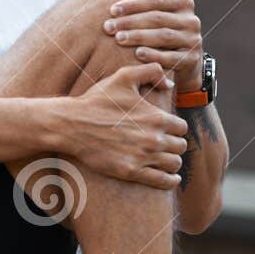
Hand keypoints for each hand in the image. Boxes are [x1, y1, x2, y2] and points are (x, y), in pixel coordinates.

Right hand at [59, 62, 187, 189]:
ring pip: (175, 164)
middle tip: (166, 145)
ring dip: (173, 162)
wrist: (72, 125)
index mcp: (156, 117)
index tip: (167, 130)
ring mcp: (143, 157)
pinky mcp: (132, 172)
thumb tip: (169, 84)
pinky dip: (170, 180)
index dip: (176, 128)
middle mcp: (154, 138)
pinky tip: (171, 178)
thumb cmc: (97, 100)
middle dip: (175, 145)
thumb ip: (151, 72)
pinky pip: (164, 181)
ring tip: (167, 161)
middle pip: (181, 146)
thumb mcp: (124, 77)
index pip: (182, 127)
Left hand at [102, 0, 203, 94]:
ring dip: (138, 37)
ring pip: (163, 37)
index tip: (111, 10)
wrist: (185, 57)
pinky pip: (171, 57)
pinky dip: (154, 55)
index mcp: (185, 2)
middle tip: (108, 27)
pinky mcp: (192, 60)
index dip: (132, 4)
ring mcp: (194, 40)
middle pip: (157, 18)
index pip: (155, 0)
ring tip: (118, 38)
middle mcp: (192, 20)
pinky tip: (137, 54)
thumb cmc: (167, 22)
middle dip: (130, 22)